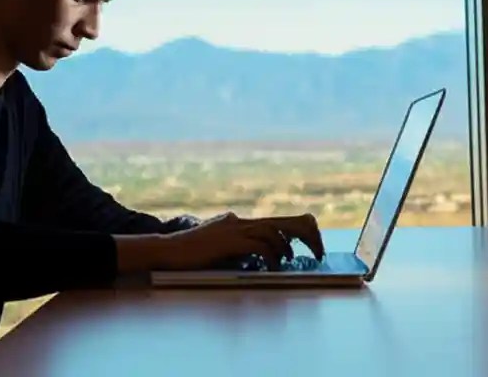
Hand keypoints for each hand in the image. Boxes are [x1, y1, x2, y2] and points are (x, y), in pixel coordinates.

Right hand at [157, 212, 324, 270]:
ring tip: (291, 261)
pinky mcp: (229, 242)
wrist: (167, 251)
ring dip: (287, 248)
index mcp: (240, 222)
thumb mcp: (221, 248)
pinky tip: (274, 267)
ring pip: (273, 231)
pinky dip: (272, 256)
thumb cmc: (192, 255)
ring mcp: (234, 229)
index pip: (278, 220)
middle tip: (320, 252)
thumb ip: (241, 248)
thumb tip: (265, 257)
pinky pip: (259, 245)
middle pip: (283, 221)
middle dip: (307, 235)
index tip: (312, 245)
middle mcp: (241, 221)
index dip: (301, 230)